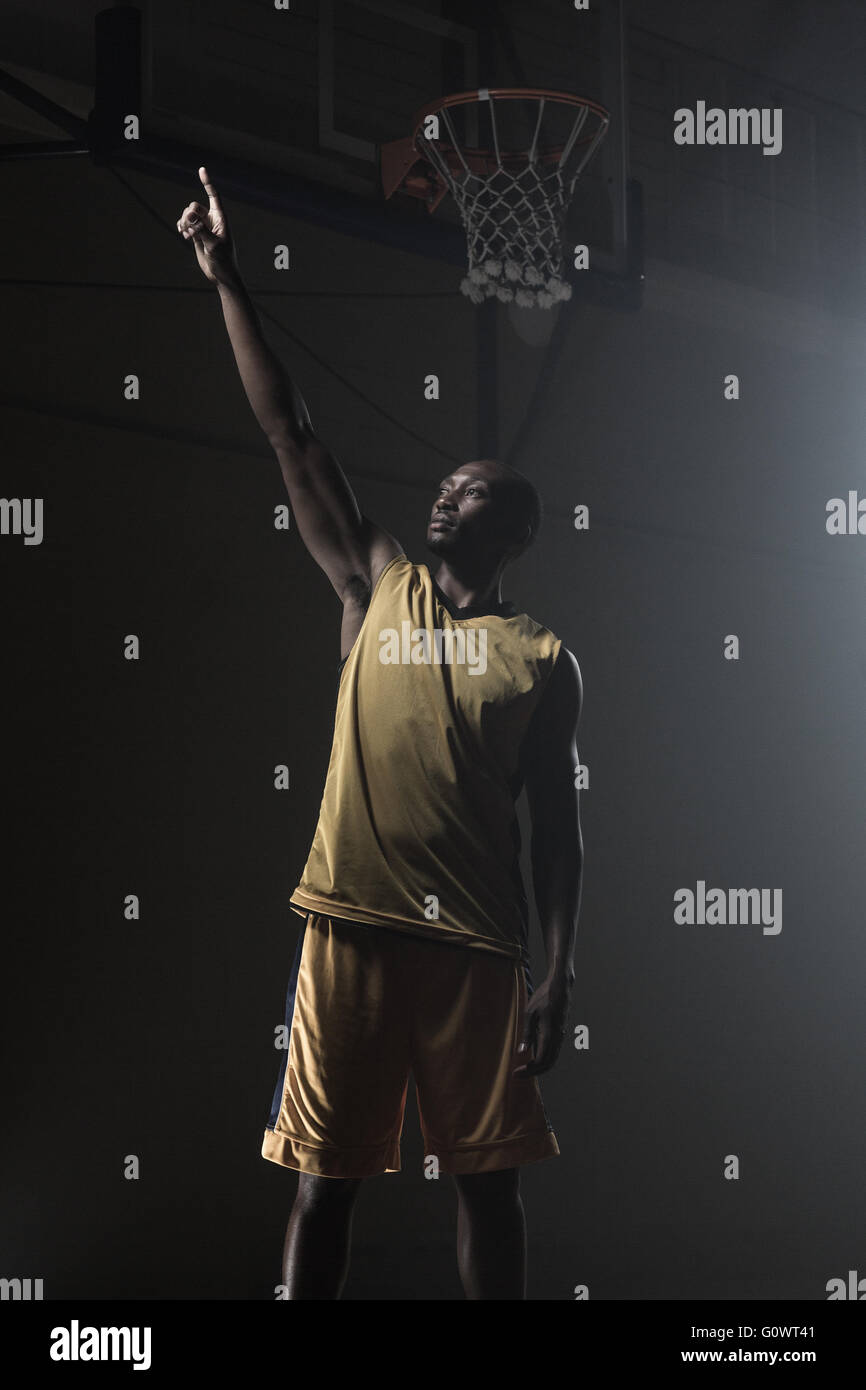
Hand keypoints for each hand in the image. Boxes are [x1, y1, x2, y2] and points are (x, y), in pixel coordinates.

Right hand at [177, 165, 239, 284]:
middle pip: (194, 207)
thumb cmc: (224, 261)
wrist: (222, 275)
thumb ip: (201, 229)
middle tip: (190, 229)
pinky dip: (182, 227)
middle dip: (189, 215)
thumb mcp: (213, 245)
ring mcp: (203, 227)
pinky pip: (185, 224)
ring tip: (187, 235)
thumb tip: (189, 216)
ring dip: (184, 222)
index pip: (213, 196)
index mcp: (220, 218)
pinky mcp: (197, 235)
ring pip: (188, 215)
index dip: (207, 183)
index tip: (202, 169)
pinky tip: (184, 235)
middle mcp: (212, 220)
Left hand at [512, 971, 571, 1077]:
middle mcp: (558, 1038)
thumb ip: (527, 1034)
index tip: (515, 1073)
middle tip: (517, 1074)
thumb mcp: (530, 1013)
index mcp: (550, 1034)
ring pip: (552, 1059)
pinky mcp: (560, 1033)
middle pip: (548, 1064)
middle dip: (533, 1072)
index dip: (529, 1070)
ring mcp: (560, 1036)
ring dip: (538, 1066)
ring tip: (523, 1068)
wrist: (560, 987)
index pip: (541, 1061)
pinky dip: (543, 1059)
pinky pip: (553, 1051)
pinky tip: (531, 1057)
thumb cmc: (543, 998)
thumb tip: (521, 1052)